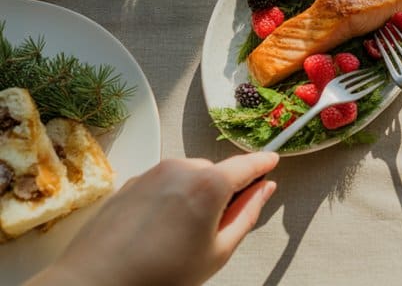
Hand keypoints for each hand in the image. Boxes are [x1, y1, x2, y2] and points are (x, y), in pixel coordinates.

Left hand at [29, 153, 278, 285]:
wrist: (96, 282)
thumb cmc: (160, 275)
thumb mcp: (218, 251)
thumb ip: (247, 214)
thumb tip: (264, 189)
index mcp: (209, 184)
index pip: (247, 164)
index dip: (263, 163)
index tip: (273, 161)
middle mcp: (181, 168)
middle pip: (216, 172)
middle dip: (222, 191)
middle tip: (215, 228)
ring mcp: (153, 172)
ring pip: (189, 176)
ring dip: (194, 194)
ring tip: (180, 234)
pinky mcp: (131, 181)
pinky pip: (164, 183)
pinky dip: (171, 198)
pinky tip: (159, 230)